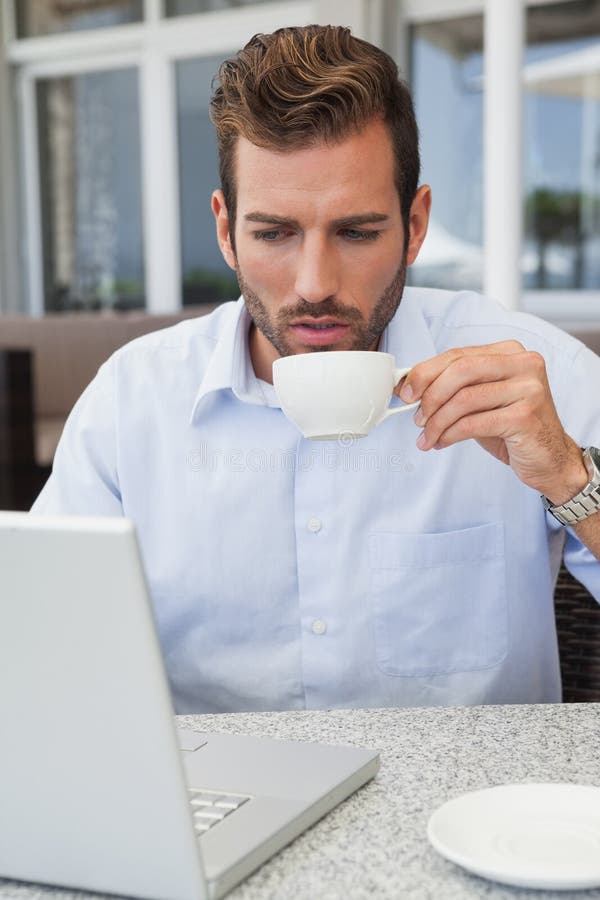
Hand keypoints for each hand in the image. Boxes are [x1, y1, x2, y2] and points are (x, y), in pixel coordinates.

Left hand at [397, 341, 586, 502]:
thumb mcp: (482, 399)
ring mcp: (528, 389)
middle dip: (430, 395)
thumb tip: (410, 385)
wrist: (549, 458)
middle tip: (415, 417)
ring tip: (427, 436)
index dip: (425, 372)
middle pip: (460, 371)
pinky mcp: (526, 416)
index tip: (405, 391)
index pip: (458, 355)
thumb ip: (456, 386)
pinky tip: (441, 443)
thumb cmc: (512, 427)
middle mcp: (524, 364)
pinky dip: (449, 435)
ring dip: (437, 421)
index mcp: (510, 352)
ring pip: (464, 399)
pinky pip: (473, 423)